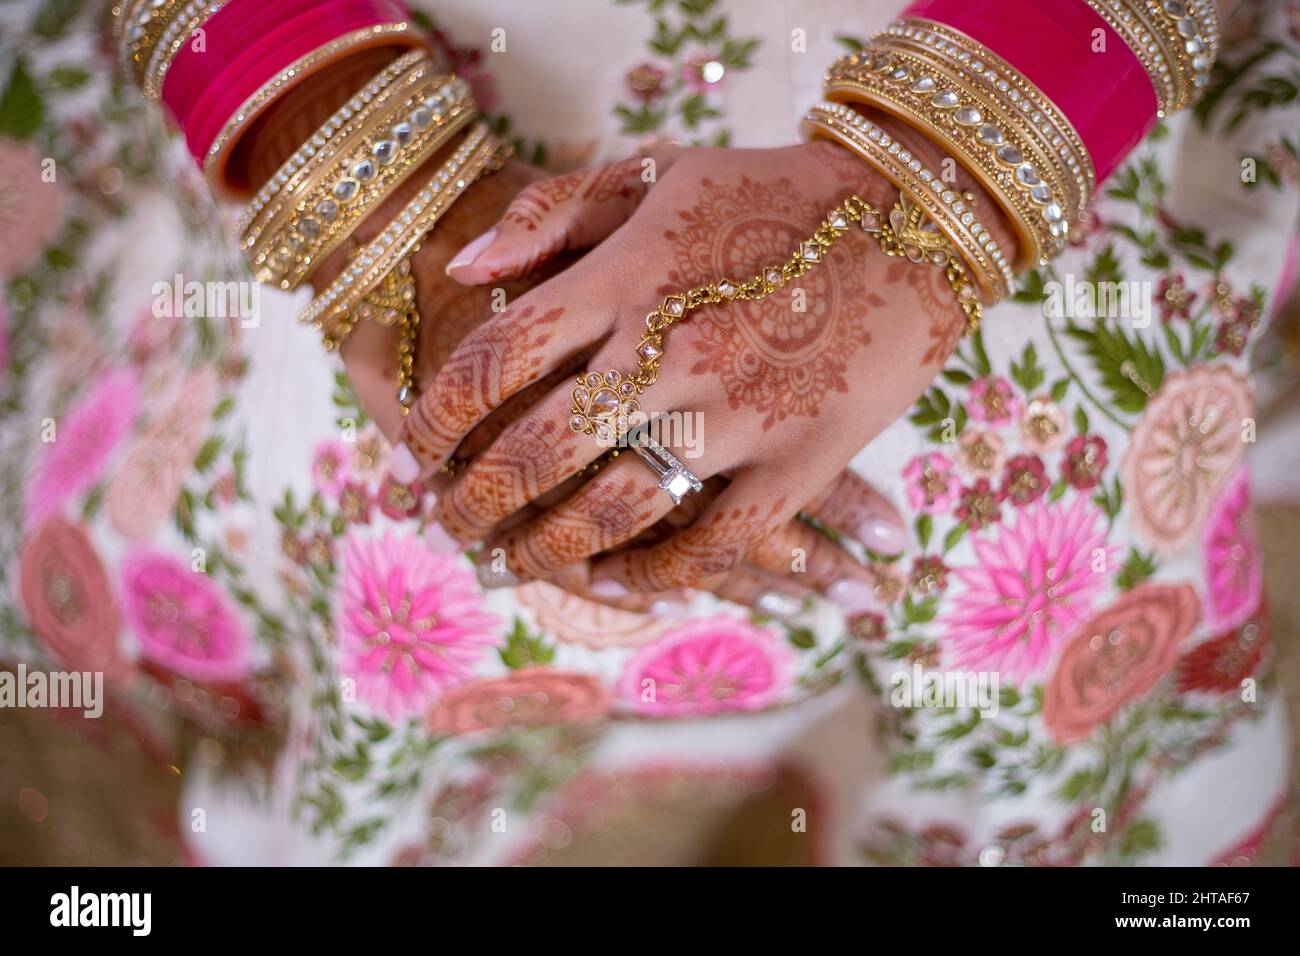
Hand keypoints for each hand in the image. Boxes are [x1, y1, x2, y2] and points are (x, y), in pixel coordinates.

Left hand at [396, 137, 994, 596]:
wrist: (918, 214)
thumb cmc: (781, 191)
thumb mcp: (662, 171)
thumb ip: (557, 212)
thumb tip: (468, 268)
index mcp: (627, 277)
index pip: (495, 358)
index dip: (437, 416)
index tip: (416, 450)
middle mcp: (668, 350)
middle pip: (535, 451)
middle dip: (474, 503)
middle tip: (452, 525)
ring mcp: (736, 412)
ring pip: (612, 512)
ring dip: (547, 551)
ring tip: (515, 563)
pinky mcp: (803, 458)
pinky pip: (714, 543)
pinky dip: (661, 576)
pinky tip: (624, 585)